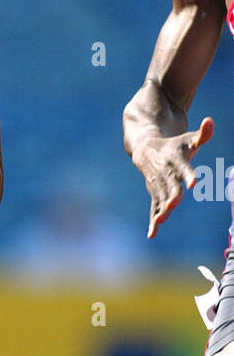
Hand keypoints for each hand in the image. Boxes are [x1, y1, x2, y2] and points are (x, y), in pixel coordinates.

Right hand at [133, 116, 212, 238]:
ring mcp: (158, 186)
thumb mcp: (188, 139)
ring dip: (161, 210)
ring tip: (162, 219)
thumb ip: (202, 134)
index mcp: (175, 161)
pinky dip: (152, 221)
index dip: (189, 175)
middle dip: (172, 195)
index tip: (194, 183)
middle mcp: (166, 175)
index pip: (183, 168)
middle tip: (174, 204)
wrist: (146, 150)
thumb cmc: (174, 146)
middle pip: (170, 187)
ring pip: (160, 199)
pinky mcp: (154, 194)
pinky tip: (152, 234)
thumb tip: (210, 121)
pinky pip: (153, 209)